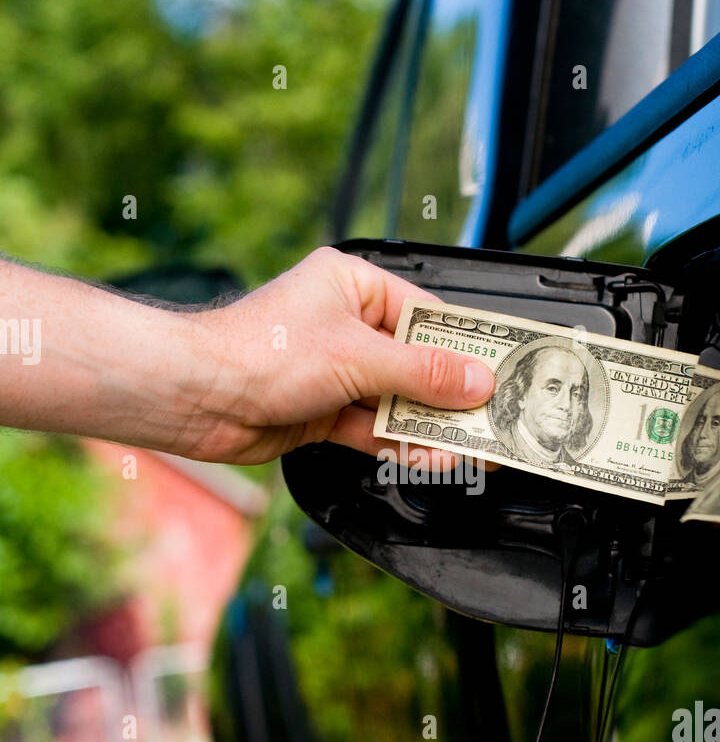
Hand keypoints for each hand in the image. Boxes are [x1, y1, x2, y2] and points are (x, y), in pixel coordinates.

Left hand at [186, 246, 494, 463]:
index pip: (427, 315)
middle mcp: (345, 324)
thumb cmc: (259, 351)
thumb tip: (475, 380)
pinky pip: (374, 428)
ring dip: (430, 426)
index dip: (466, 347)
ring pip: (398, 400)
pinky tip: (430, 457)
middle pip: (417, 361)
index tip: (501, 371)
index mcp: (353, 285)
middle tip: (493, 418)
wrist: (195, 397)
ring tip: (471, 447)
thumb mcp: (357, 357)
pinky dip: (399, 443)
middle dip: (452, 395)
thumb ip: (423, 373)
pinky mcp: (322, 410)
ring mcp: (334, 370)